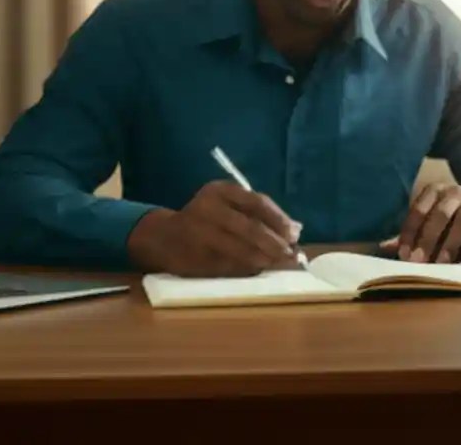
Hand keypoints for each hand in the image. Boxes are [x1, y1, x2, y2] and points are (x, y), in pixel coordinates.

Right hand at [127, 180, 301, 276]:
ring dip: (263, 259)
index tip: (294, 234)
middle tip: (289, 255)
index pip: (257, 202)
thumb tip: (296, 230)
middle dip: (273, 243)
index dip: (279, 219)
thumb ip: (260, 214)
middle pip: (249, 227)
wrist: (164, 236)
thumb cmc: (207, 219)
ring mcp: (198, 234)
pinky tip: (256, 270)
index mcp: (219, 190)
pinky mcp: (193, 257)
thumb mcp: (229, 206)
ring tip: (276, 263)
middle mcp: (207, 208)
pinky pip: (227, 266)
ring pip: (239, 249)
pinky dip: (246, 269)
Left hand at [379, 183, 460, 264]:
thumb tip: (383, 247)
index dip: (409, 232)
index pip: (419, 209)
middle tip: (418, 261)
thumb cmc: (459, 216)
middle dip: (427, 238)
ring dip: (450, 243)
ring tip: (441, 264)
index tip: (402, 254)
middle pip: (440, 214)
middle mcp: (457, 192)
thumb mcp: (436, 219)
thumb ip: (413, 232)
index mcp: (437, 191)